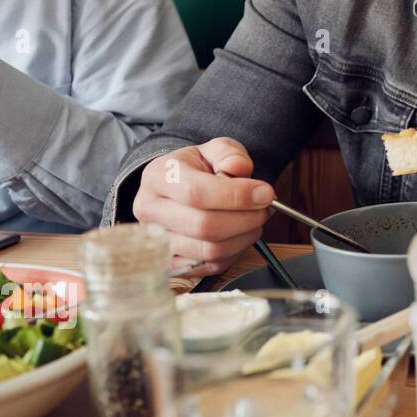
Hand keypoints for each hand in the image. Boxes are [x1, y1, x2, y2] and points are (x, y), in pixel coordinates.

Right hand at [131, 137, 274, 277]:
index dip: (237, 196)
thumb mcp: (215, 150)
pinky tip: (239, 235)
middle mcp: (150, 211)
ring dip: (244, 237)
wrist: (177, 190)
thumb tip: (239, 169)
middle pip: (204, 226)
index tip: (266, 193)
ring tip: (255, 221)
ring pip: (209, 250)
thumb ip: (230, 154)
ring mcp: (158, 241)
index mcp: (158, 177)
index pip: (196, 193)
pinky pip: (210, 266)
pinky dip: (234, 253)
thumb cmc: (198, 169)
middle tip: (265, 209)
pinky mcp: (171, 264)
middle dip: (246, 219)